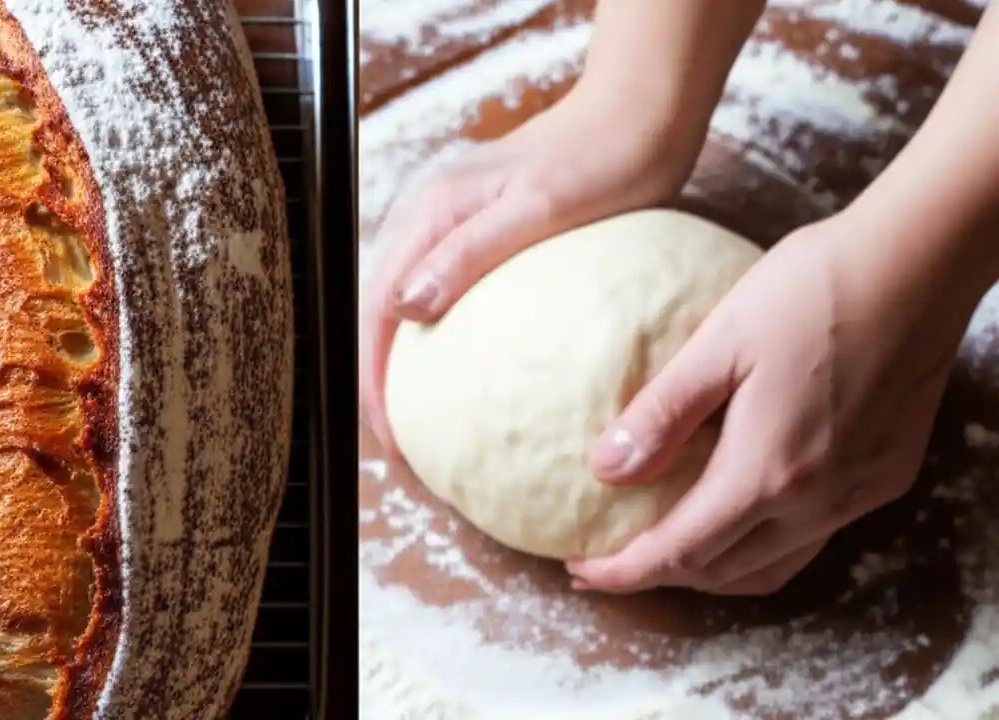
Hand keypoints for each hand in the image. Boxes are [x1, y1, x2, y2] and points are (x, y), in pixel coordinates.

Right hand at [359, 87, 699, 457]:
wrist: (636, 119)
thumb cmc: (599, 158)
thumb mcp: (538, 205)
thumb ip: (468, 251)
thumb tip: (406, 309)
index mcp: (426, 214)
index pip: (376, 313)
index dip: (376, 386)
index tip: (396, 446)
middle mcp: (422, 224)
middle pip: (380, 323)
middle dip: (384, 395)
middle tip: (412, 463)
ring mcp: (446, 235)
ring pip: (405, 320)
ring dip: (408, 380)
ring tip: (433, 442)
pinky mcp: (474, 247)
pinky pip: (443, 309)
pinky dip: (444, 357)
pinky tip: (472, 395)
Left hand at [566, 212, 979, 595]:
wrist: (917, 263)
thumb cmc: (811, 290)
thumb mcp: (718, 344)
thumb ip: (661, 414)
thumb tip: (603, 470)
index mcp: (768, 471)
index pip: (680, 552)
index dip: (625, 572)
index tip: (580, 570)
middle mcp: (817, 501)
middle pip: (723, 571)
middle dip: (660, 573)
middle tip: (611, 555)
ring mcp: (857, 494)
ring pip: (771, 566)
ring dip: (712, 568)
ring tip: (665, 545)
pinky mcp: (884, 476)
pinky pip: (811, 538)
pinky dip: (761, 543)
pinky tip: (737, 510)